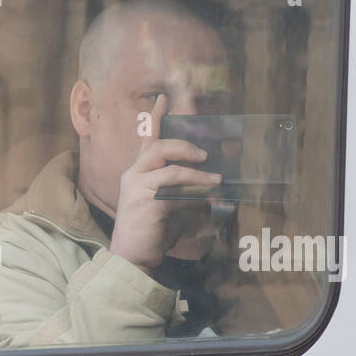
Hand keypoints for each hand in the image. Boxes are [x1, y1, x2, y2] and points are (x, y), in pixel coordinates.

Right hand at [108, 94, 220, 273]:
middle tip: (206, 154)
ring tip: (216, 179)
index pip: (146, 140)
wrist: (134, 257)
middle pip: (158, 145)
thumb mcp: (176, 210)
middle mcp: (133, 175)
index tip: (163, 98)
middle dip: (184, 145)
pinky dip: (193, 186)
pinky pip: (172, 184)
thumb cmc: (154, 234)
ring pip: (167, 162)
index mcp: (138, 174)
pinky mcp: (144, 198)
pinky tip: (209, 194)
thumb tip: (221, 194)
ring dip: (195, 169)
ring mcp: (136, 186)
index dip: (155, 118)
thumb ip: (191, 197)